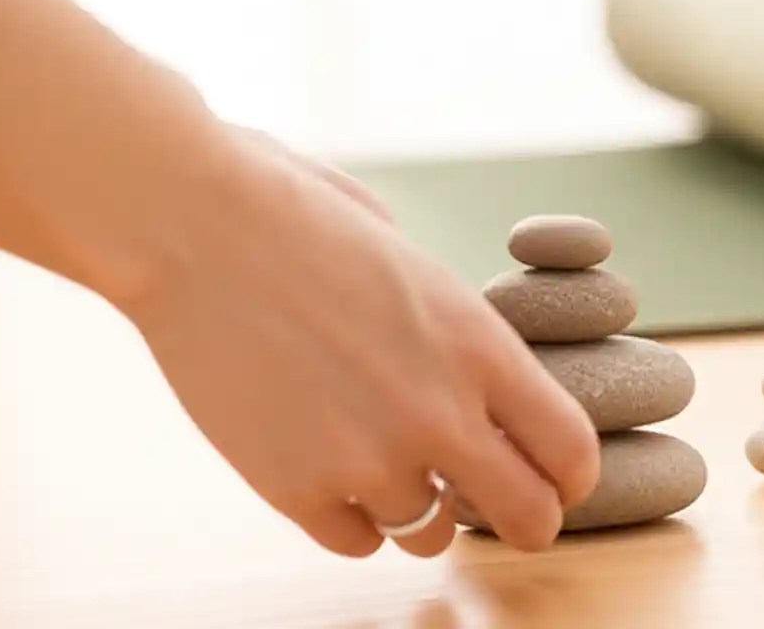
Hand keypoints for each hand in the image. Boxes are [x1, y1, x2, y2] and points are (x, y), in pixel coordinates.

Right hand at [119, 125, 599, 557]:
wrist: (192, 226)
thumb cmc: (304, 219)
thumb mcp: (414, 264)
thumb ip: (457, 335)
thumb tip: (474, 381)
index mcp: (482, 347)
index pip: (570, 453)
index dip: (569, 477)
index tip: (555, 480)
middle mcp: (440, 414)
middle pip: (528, 518)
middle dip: (525, 521)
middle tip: (504, 511)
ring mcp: (367, 460)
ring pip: (433, 536)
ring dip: (424, 511)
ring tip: (392, 469)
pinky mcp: (295, 491)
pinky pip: (357, 543)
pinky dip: (355, 519)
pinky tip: (335, 474)